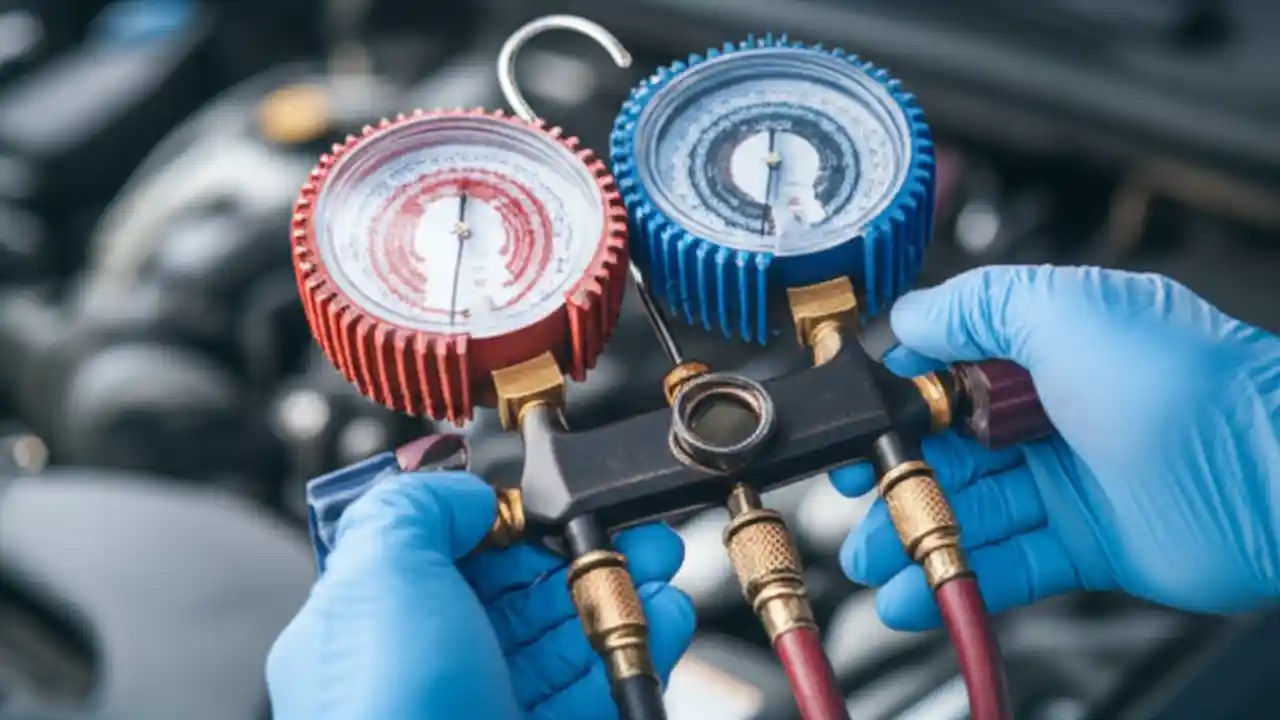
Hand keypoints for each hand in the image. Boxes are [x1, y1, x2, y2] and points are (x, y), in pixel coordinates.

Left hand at [267, 472, 693, 719]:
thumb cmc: (387, 714)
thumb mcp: (380, 576)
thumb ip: (416, 509)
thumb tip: (464, 489)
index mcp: (379, 623)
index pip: (451, 553)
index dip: (509, 522)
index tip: (556, 501)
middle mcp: (434, 668)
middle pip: (521, 593)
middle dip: (583, 553)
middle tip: (634, 529)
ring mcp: (490, 710)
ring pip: (569, 638)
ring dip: (624, 593)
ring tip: (664, 566)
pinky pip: (600, 689)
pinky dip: (641, 648)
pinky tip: (667, 620)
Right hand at [833, 266, 1279, 629]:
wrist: (1270, 477)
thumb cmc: (1184, 382)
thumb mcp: (1064, 307)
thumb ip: (976, 304)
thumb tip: (911, 313)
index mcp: (1043, 348)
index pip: (943, 376)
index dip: (893, 405)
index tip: (853, 428)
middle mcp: (1052, 412)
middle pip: (948, 452)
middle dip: (892, 480)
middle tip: (850, 503)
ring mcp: (1068, 480)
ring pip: (969, 512)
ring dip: (913, 536)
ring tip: (870, 561)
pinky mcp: (1085, 544)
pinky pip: (1007, 564)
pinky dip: (957, 578)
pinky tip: (914, 593)